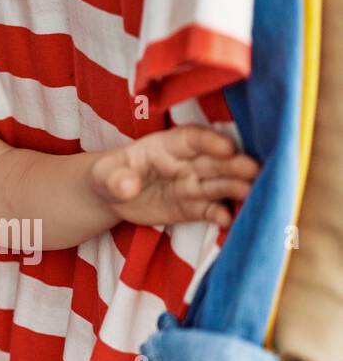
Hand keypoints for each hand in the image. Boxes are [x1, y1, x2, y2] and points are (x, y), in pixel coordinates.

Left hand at [91, 125, 258, 228]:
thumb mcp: (105, 175)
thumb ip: (117, 179)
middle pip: (213, 162)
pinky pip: (210, 211)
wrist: (110, 196)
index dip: (209, 141)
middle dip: (234, 165)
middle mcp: (185, 163)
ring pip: (218, 186)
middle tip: (255, 170)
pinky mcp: (192, 208)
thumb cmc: (109, 174)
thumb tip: (128, 186)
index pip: (191, 139)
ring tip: (253, 194)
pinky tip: (230, 221)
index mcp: (165, 146)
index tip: (226, 147)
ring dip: (236, 189)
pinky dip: (221, 215)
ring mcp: (191, 186)